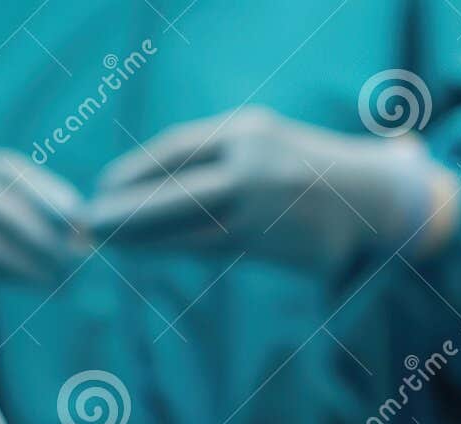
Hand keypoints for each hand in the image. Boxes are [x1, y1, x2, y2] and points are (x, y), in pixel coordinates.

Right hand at [0, 148, 84, 285]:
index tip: (78, 214)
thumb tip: (86, 233)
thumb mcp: (18, 207)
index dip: (47, 190)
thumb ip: (48, 215)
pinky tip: (29, 285)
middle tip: (71, 261)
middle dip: (38, 235)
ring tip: (54, 282)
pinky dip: (1, 277)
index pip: (13, 171)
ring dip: (20, 264)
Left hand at [86, 108, 457, 274]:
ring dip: (138, 237)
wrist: (373, 197)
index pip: (174, 151)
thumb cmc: (305, 172)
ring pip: (182, 224)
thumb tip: (148, 187)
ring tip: (104, 243)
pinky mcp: (267, 239)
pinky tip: (144, 255)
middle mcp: (250, 161)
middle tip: (87, 222)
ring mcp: (259, 201)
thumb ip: (215, 159)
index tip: (101, 188)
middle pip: (170, 188)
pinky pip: (205, 246)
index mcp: (246, 130)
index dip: (132, 172)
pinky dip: (169, 251)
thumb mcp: (263, 145)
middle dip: (124, 208)